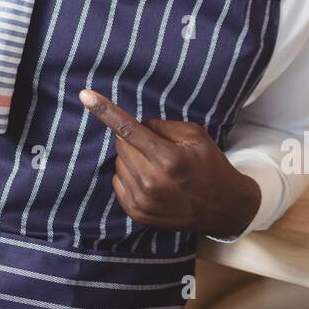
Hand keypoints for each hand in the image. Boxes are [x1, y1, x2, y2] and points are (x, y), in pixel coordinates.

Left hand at [78, 88, 260, 238]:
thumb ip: (162, 126)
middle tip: (156, 147)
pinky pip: (118, 183)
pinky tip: (151, 180)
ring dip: (132, 159)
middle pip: (121, 145)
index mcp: (169, 159)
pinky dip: (130, 176)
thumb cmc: (210, 165)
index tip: (85, 95)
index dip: (105, 111)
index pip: (128, 129)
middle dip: (133, 140)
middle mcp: (152, 182)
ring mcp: (143, 201)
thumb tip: (136, 125)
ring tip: (157, 167)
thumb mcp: (195, 136)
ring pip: (119, 164)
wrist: (224, 209)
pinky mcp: (137, 214)